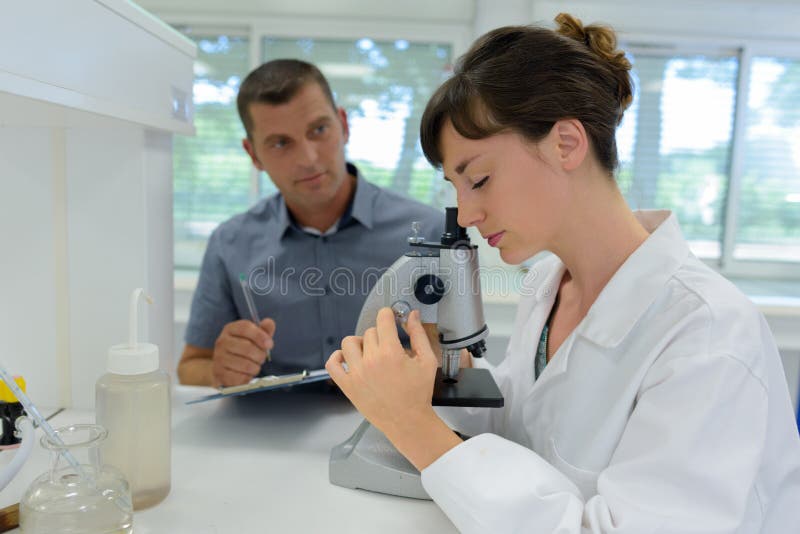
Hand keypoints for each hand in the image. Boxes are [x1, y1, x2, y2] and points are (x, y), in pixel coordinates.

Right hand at [211, 318, 274, 386]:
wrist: (224, 366)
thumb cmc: (242, 349)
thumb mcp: (254, 337)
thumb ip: (264, 330)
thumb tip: (269, 322)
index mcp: (231, 329)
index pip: (245, 327)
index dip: (260, 336)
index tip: (270, 344)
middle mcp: (222, 341)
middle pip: (248, 347)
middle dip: (260, 355)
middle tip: (262, 357)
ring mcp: (219, 358)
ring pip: (246, 365)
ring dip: (255, 367)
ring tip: (254, 366)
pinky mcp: (219, 373)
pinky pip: (240, 377)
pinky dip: (248, 377)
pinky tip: (246, 374)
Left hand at [327, 308, 463, 469]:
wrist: (407, 421)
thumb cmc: (419, 392)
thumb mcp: (427, 361)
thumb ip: (419, 335)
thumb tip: (412, 314)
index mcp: (390, 352)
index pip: (383, 320)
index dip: (388, 315)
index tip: (391, 319)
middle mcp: (370, 361)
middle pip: (369, 332)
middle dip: (380, 335)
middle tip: (388, 348)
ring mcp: (356, 373)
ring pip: (349, 343)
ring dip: (360, 343)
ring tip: (370, 353)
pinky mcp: (347, 386)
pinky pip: (332, 364)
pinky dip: (337, 357)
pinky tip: (349, 359)